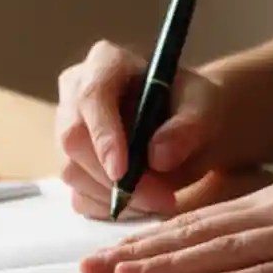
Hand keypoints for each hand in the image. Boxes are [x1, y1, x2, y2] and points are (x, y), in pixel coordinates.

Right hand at [55, 40, 221, 218]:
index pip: (90, 97)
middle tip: (161, 198)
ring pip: (72, 172)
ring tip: (161, 200)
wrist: (188, 128)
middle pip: (72, 139)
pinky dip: (111, 208)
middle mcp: (76, 91)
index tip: (123, 173)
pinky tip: (143, 202)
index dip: (102, 136)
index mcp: (105, 63)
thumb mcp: (204, 108)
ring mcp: (67, 128)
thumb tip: (158, 156)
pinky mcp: (71, 163)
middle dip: (113, 178)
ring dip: (116, 198)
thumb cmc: (193, 107)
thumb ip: (188, 127)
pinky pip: (78, 194)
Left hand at [80, 180, 272, 272]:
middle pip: (196, 234)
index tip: (104, 256)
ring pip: (224, 251)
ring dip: (170, 267)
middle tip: (91, 270)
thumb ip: (259, 234)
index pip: (193, 222)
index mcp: (268, 202)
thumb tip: (204, 261)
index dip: (145, 239)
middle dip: (139, 252)